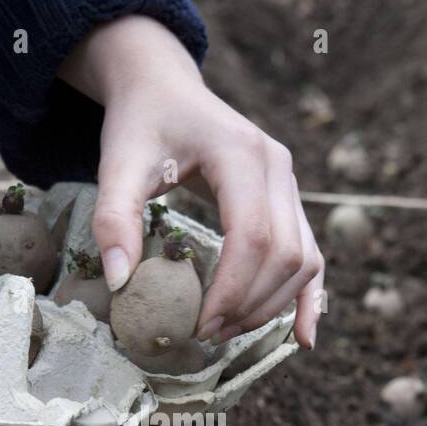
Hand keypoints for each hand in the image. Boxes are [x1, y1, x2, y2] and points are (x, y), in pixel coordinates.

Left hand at [59, 15, 323, 349]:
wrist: (162, 88)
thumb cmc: (141, 124)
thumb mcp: (118, 165)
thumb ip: (114, 218)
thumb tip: (120, 282)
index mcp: (241, 153)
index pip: (253, 235)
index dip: (232, 289)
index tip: (200, 325)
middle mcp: (278, 167)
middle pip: (284, 254)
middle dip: (249, 304)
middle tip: (207, 335)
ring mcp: (290, 185)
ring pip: (303, 260)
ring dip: (271, 306)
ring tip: (227, 331)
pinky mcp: (289, 201)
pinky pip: (312, 255)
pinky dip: (308, 298)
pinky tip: (303, 338)